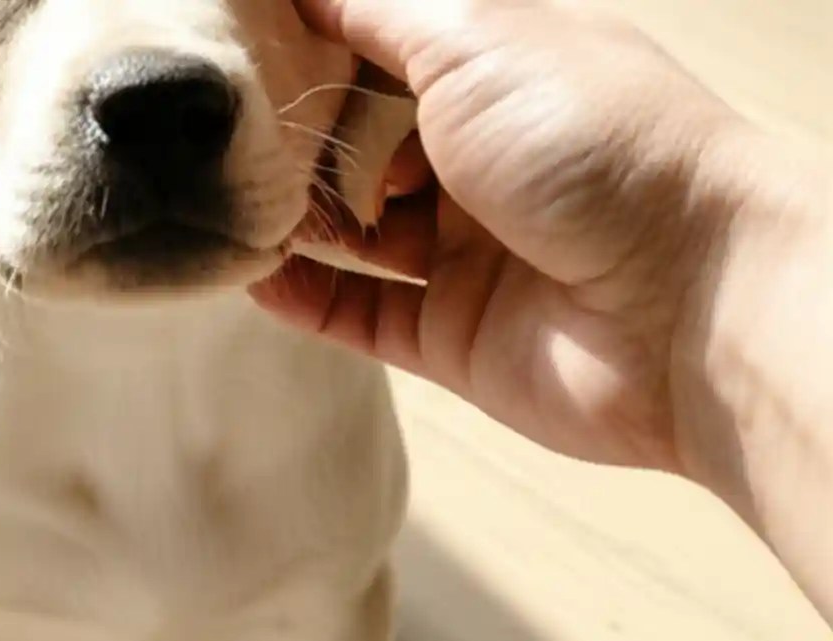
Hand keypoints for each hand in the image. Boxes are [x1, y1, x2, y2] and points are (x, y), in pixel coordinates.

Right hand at [254, 0, 749, 472]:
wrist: (690, 306)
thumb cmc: (596, 145)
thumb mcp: (479, 36)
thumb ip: (378, 11)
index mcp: (504, 71)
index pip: (386, 48)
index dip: (316, 44)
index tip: (242, 45)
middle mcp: (485, 157)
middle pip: (365, 142)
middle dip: (298, 136)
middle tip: (225, 134)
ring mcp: (468, 250)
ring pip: (357, 232)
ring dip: (295, 216)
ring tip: (226, 201)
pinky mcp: (452, 333)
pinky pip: (359, 314)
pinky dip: (306, 296)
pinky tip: (256, 273)